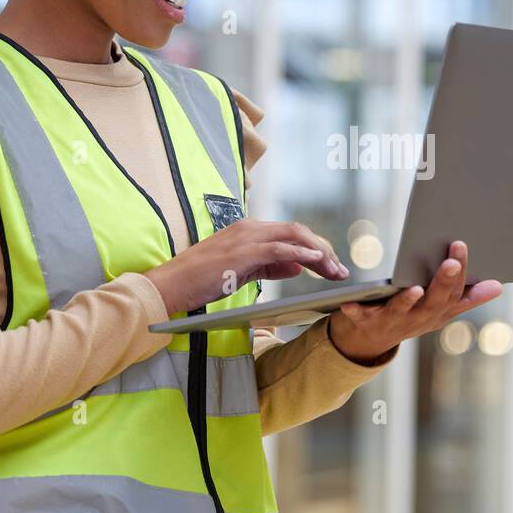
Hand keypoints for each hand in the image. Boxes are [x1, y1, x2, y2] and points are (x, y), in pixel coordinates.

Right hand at [145, 220, 348, 314]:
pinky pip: (281, 248)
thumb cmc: (202, 280)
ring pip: (295, 236)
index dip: (315, 247)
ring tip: (335, 272)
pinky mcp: (244, 250)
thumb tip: (299, 263)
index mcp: (249, 230)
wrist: (172, 284)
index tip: (331, 266)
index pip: (290, 233)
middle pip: (298, 231)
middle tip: (340, 271)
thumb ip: (271, 265)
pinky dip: (303, 253)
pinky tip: (318, 262)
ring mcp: (247, 236)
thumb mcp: (242, 270)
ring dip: (320, 254)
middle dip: (324, 250)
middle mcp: (250, 227)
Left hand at [327, 241, 501, 363]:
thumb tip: (498, 286)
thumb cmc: (410, 316)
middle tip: (450, 262)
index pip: (454, 293)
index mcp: (437, 312)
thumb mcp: (440, 309)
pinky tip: (349, 303)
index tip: (460, 245)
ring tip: (414, 288)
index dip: (459, 272)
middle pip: (433, 302)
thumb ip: (467, 297)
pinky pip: (361, 317)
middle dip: (443, 283)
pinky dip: (356, 311)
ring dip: (407, 301)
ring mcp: (392, 322)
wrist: (368, 340)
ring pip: (402, 312)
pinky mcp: (365, 322)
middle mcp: (417, 319)